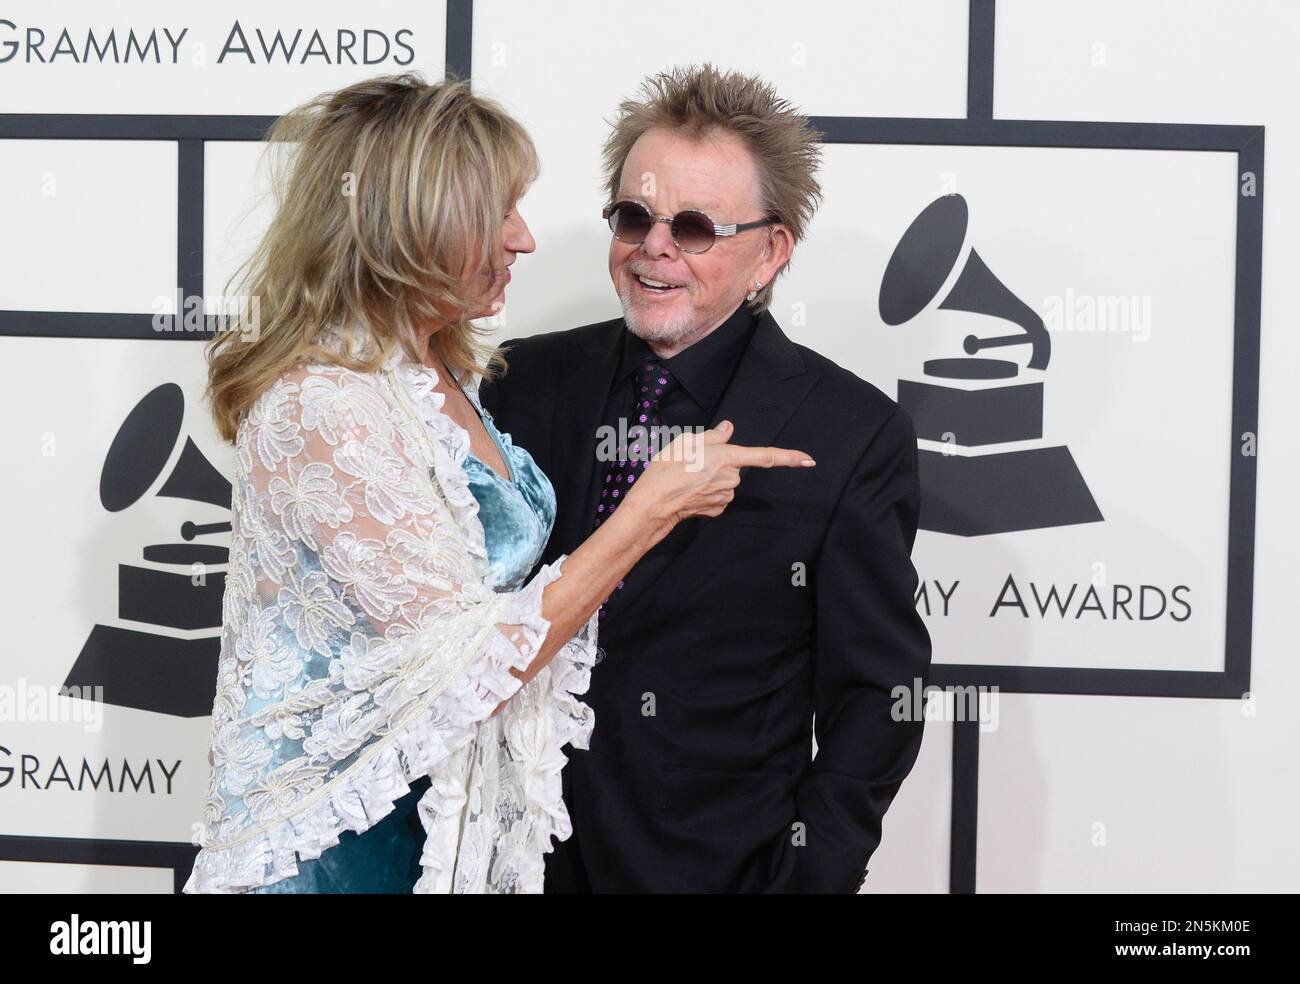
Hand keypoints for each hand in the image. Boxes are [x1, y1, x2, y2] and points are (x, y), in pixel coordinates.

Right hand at [623, 420, 814, 528]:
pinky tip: (689, 490)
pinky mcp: (717, 509)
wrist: (654, 504)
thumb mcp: (686, 442)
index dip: (789, 458)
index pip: (765, 456)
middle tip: (692, 462)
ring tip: (687, 477)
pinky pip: (718, 495)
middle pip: (734, 466)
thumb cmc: (666, 470)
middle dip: (719, 462)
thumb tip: (728, 429)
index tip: (809, 460)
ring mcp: (725, 496)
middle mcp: (731, 478)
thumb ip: (713, 436)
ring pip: (725, 481)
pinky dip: (706, 491)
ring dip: (711, 477)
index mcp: (727, 457)